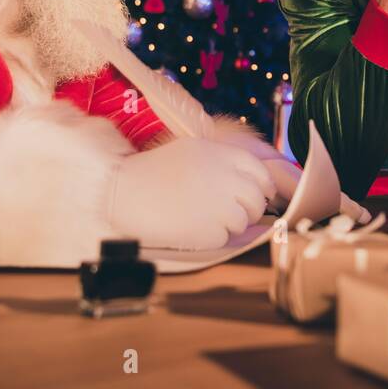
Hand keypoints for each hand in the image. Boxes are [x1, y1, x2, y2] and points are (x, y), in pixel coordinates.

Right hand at [107, 138, 276, 248]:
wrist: (123, 191)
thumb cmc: (154, 170)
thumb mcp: (191, 150)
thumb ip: (223, 161)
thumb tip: (251, 181)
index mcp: (222, 156)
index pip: (260, 173)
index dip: (264, 186)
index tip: (262, 194)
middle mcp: (227, 179)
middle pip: (257, 199)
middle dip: (252, 208)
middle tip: (238, 212)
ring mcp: (220, 207)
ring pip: (244, 222)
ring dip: (231, 223)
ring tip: (205, 217)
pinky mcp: (210, 232)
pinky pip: (225, 237)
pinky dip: (213, 236)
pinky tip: (193, 226)